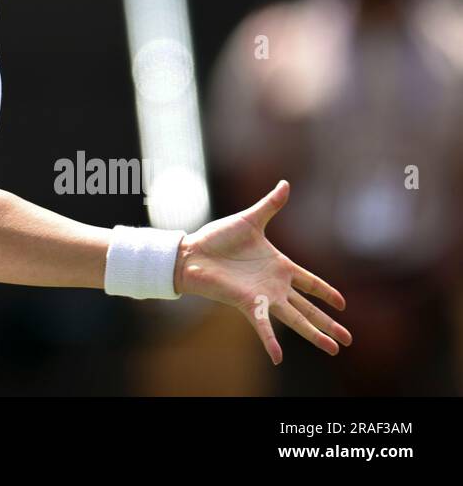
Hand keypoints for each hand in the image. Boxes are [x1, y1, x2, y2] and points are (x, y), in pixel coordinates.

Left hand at [174, 180, 352, 364]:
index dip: (326, 292)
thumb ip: (270, 205)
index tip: (343, 304)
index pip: (310, 282)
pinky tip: (278, 357)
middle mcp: (274, 285)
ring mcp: (263, 296)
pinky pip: (262, 326)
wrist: (191, 251)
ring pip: (295, 319)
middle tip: (349, 339)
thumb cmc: (217, 238)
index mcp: (279, 266)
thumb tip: (286, 184)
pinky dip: (269, 341)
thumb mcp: (249, 219)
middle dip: (329, 323)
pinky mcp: (248, 303)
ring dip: (314, 334)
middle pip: (308, 307)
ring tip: (334, 349)